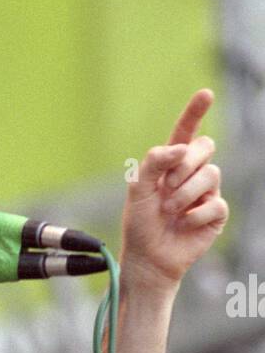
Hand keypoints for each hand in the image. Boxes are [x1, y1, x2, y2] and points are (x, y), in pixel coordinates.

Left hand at [120, 88, 229, 291]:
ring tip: (169, 210)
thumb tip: (181, 148)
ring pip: (212, 174)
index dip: (195, 112)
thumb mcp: (137, 190)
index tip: (206, 94)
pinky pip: (215, 203)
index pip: (186, 132)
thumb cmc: (140, 225)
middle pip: (206, 147)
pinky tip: (182, 224)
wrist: (147, 258)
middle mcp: (192, 174)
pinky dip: (195, 214)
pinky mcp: (216, 214)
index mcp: (172, 164)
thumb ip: (153, 163)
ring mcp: (207, 193)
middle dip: (186, 164)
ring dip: (185, 193)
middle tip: (167, 186)